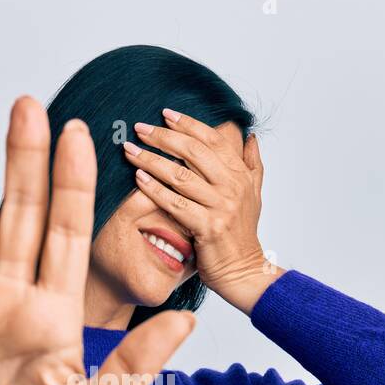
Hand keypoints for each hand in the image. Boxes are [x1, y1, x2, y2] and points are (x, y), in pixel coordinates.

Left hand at [123, 109, 281, 313]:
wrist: (243, 271)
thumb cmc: (242, 235)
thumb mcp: (254, 196)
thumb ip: (252, 164)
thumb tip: (250, 136)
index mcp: (241, 175)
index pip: (213, 140)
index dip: (188, 124)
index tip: (165, 113)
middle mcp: (232, 187)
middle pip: (193, 152)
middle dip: (163, 136)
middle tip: (139, 128)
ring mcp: (221, 207)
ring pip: (180, 175)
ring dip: (151, 159)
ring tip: (129, 150)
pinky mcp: (207, 227)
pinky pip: (174, 203)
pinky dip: (154, 189)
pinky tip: (137, 178)